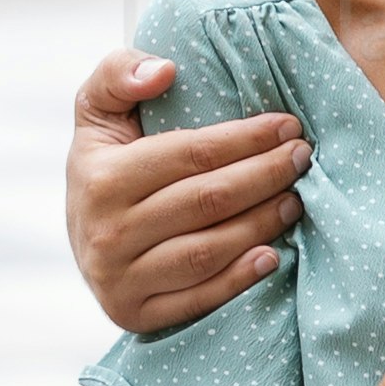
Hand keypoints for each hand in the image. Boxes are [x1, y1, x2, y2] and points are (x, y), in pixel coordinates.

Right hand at [69, 47, 310, 331]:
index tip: (287, 126)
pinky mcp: (135, 315)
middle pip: (208, 200)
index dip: (246, 138)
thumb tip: (165, 70)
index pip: (191, 154)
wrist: (83, 239)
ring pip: (209, 249)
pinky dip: (240, 278)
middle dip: (265, 174)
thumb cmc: (105, 165)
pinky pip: (200, 297)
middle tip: (302, 157)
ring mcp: (120, 279)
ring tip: (295, 199)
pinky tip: (273, 255)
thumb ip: (119, 74)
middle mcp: (107, 232)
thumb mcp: (97, 112)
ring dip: (262, 223)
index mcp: (102, 178)